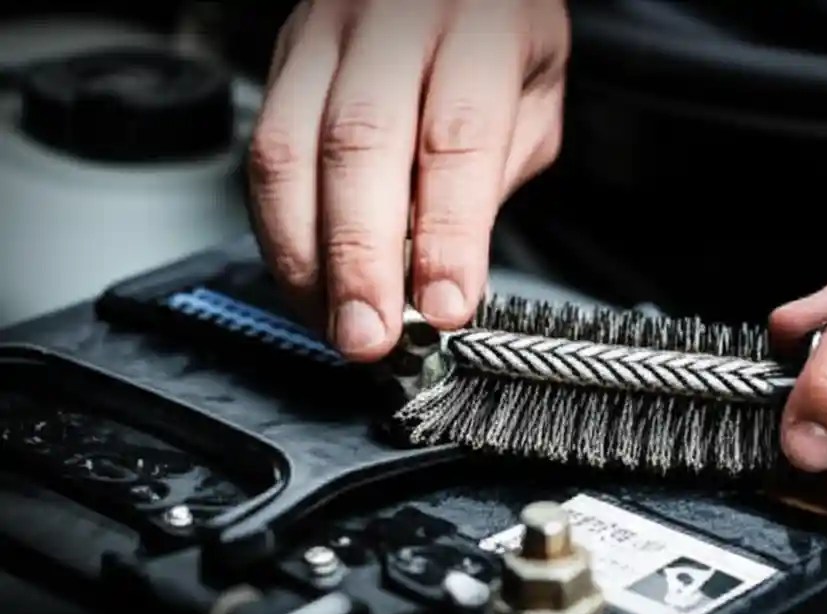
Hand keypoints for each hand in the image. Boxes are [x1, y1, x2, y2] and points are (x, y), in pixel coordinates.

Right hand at [248, 0, 568, 359]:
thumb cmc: (496, 28)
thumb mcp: (532, 94)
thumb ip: (491, 176)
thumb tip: (443, 273)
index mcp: (478, 26)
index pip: (457, 139)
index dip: (446, 234)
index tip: (442, 307)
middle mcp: (389, 22)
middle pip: (357, 147)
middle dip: (360, 261)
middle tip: (370, 336)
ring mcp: (321, 35)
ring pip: (287, 154)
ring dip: (306, 259)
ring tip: (337, 324)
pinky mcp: (280, 60)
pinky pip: (262, 156)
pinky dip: (283, 234)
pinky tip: (311, 280)